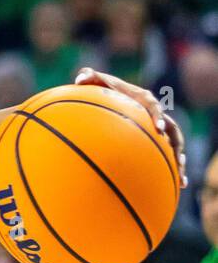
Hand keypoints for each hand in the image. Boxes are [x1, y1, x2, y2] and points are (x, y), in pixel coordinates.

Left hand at [74, 68, 186, 187]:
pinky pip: (165, 154)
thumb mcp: (96, 81)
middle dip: (175, 144)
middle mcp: (154, 114)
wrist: (109, 98)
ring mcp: (156, 128)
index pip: (154, 107)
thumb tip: (81, 78)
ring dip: (178, 161)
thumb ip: (90, 76)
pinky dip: (170, 169)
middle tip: (176, 158)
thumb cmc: (102, 88)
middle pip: (172, 130)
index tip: (157, 130)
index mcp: (143, 100)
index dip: (158, 117)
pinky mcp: (153, 139)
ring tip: (181, 179)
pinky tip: (175, 185)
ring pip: (173, 145)